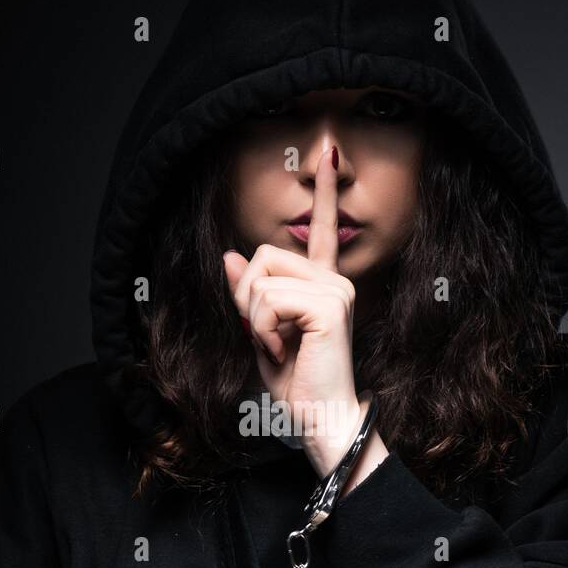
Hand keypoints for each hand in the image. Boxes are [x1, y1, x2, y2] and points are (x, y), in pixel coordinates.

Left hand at [223, 146, 367, 477]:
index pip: (323, 229)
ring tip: (277, 347)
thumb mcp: (262, 334)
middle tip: (266, 336)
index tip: (328, 150)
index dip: (324, 190)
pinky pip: (268, 300)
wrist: (321, 418)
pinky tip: (283, 351)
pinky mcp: (327, 306)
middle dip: (248, 297)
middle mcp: (334, 281)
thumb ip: (250, 295)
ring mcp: (335, 291)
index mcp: (323, 285)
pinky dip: (262, 330)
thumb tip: (232, 255)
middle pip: (264, 255)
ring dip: (254, 318)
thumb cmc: (297, 385)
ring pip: (261, 278)